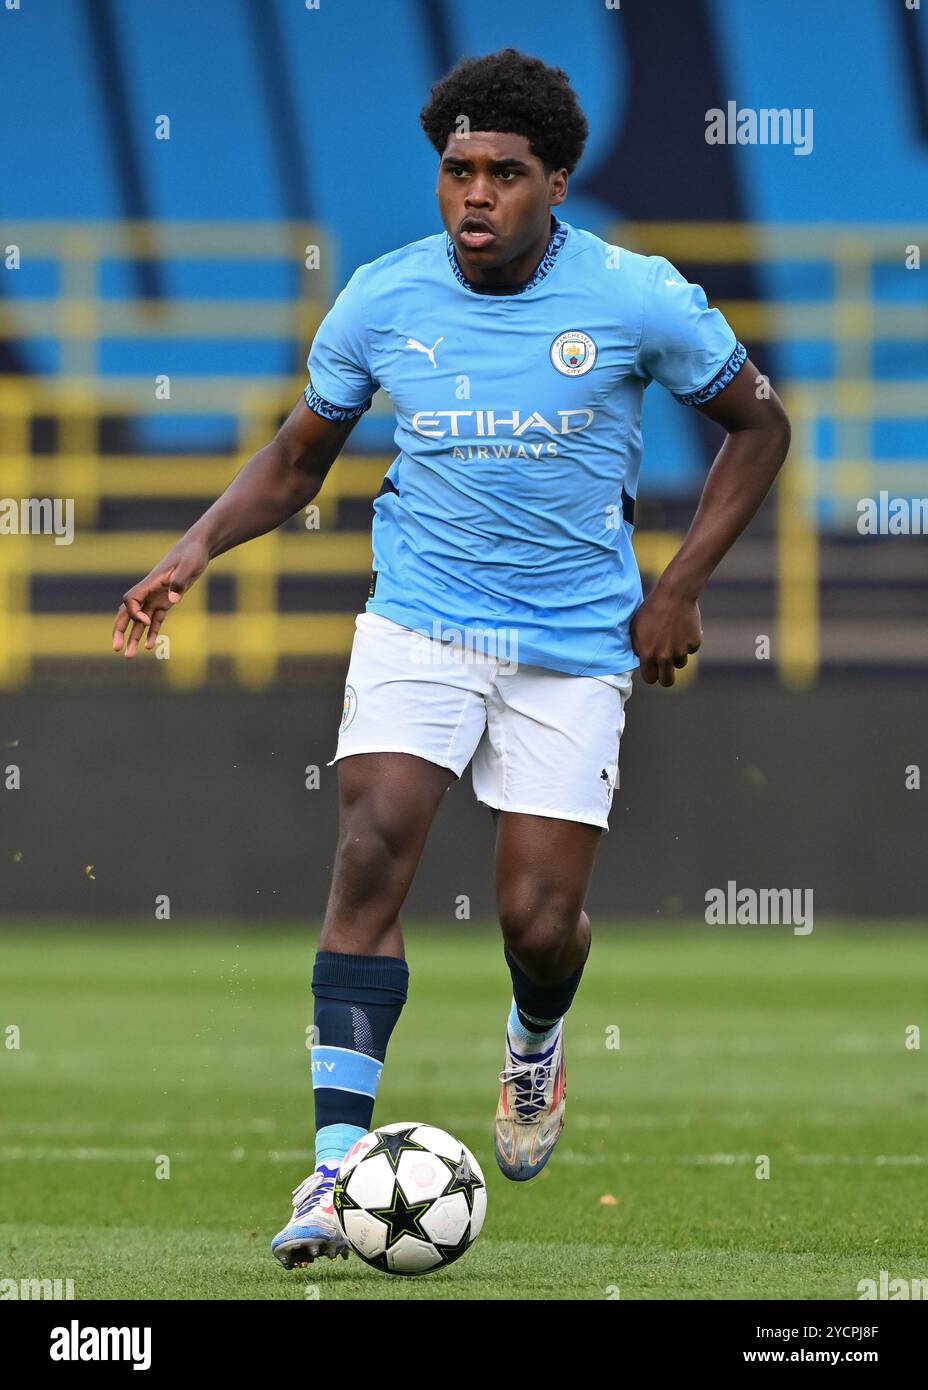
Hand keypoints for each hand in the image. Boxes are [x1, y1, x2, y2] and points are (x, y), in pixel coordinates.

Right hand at [112, 538, 208, 656]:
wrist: (197, 549)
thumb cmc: (192, 555)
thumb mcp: (189, 566)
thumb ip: (180, 581)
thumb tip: (172, 600)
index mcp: (150, 582)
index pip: (130, 600)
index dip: (133, 613)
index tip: (146, 621)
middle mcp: (149, 591)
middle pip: (127, 612)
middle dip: (120, 630)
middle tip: (116, 648)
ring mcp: (156, 597)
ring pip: (140, 621)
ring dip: (134, 637)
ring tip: (129, 657)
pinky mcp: (166, 601)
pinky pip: (155, 620)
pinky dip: (151, 633)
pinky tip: (149, 647)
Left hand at [630, 582, 701, 686]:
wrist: (674, 594)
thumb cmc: (651, 608)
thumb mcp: (636, 627)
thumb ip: (637, 646)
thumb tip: (641, 658)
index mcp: (648, 654)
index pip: (650, 678)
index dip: (651, 674)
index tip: (653, 669)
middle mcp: (665, 656)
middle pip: (668, 681)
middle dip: (666, 676)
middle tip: (665, 667)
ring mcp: (681, 651)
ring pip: (680, 663)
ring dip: (677, 655)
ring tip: (672, 636)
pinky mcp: (694, 643)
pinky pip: (691, 649)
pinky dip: (688, 642)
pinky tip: (682, 627)